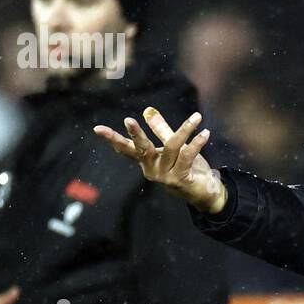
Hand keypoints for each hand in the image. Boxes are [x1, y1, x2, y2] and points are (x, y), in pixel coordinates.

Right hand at [93, 107, 227, 212]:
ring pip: (171, 147)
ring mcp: (165, 176)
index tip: (98, 129)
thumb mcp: (173, 147)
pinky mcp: (179, 179)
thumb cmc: (187, 168)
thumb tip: (147, 111)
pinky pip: (187, 156)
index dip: (113, 139)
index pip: (127, 148)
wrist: (204, 192)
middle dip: (136, 134)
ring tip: (196, 117)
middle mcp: (152, 169)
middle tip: (128, 120)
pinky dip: (197, 143)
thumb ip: (161, 130)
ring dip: (185, 130)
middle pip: (142, 149)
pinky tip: (205, 133)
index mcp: (147, 161)